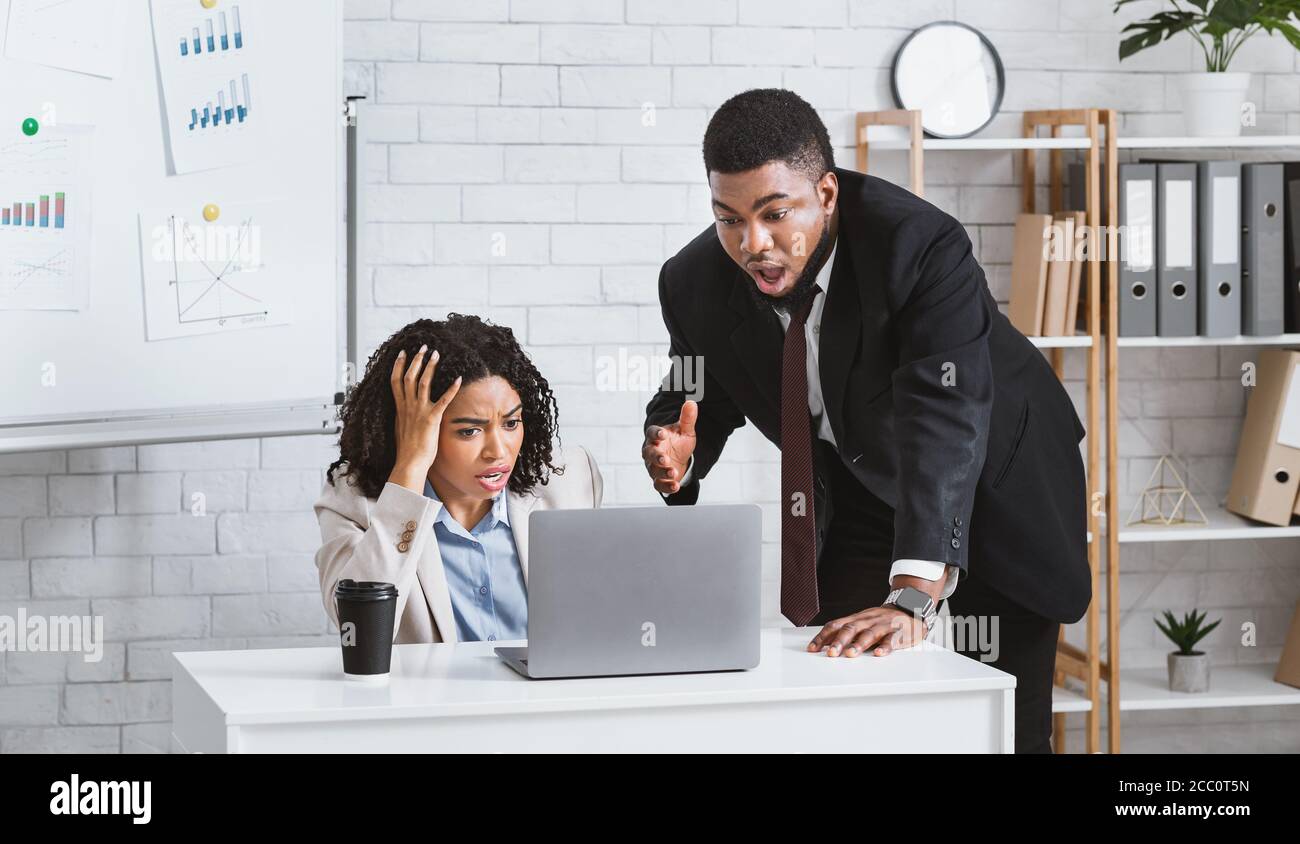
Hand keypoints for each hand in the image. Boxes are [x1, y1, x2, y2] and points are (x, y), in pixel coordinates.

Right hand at [387, 345, 460, 491]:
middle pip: (409, 377)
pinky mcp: (431, 419)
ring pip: (423, 383)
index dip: (399, 366)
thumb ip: (405, 418)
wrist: (409, 463)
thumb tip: (406, 414)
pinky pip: (443, 400)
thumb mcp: (401, 430)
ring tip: (436, 354)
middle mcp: (408, 407)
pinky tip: (459, 379)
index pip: (396, 381)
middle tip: (424, 347)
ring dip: (430, 367)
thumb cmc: (407, 451)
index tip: (402, 353)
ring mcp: (419, 412)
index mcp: (400, 409)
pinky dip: (451, 389)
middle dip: (416, 360)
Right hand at [642, 400, 697, 494]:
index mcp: (656, 436)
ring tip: (673, 473)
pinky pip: (659, 484)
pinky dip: (666, 486)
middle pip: (649, 453)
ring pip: (653, 470)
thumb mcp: (685, 430)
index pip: (651, 433)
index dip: (656, 433)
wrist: (679, 458)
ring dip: (662, 472)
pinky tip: (676, 486)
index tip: (663, 434)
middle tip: (664, 459)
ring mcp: (653, 466)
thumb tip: (691, 403)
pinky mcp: (659, 479)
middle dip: (656, 457)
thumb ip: (687, 418)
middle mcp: (651, 451)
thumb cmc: (678, 441)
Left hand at [806, 606, 926, 657]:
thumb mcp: (861, 622)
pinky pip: (892, 639)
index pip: (836, 625)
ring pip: (869, 633)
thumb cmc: (881, 620)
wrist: (909, 608)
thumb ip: (845, 633)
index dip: (823, 636)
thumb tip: (825, 645)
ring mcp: (883, 625)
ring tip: (850, 654)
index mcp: (856, 619)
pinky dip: (885, 647)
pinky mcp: (898, 632)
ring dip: (859, 644)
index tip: (813, 648)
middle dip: (839, 641)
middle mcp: (868, 621)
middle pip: (851, 629)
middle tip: (830, 654)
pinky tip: (878, 653)